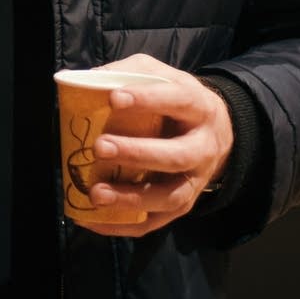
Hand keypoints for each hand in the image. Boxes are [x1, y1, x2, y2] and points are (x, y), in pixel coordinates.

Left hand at [75, 54, 233, 238]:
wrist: (217, 133)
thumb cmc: (176, 101)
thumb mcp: (162, 76)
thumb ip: (128, 73)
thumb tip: (81, 81)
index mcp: (199, 108)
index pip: (178, 101)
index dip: (148, 99)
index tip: (114, 98)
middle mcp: (202, 147)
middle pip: (175, 156)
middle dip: (136, 153)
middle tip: (100, 147)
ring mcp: (194, 181)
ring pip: (168, 196)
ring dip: (131, 198)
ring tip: (96, 194)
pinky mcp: (182, 206)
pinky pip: (154, 223)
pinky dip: (122, 225)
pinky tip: (93, 221)